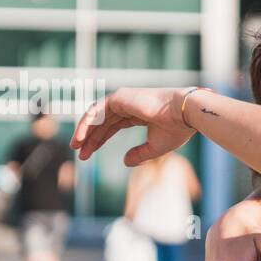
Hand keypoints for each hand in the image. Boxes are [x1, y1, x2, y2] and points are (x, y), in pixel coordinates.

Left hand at [71, 87, 195, 164]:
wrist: (184, 114)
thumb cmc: (175, 130)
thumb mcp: (155, 148)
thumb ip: (139, 155)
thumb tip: (124, 162)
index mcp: (138, 114)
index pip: (112, 127)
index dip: (99, 141)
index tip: (88, 155)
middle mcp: (128, 104)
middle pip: (102, 123)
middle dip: (90, 138)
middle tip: (80, 154)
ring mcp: (122, 99)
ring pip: (96, 116)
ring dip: (84, 131)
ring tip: (75, 147)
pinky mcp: (118, 97)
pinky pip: (96, 111)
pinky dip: (86, 123)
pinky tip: (81, 137)